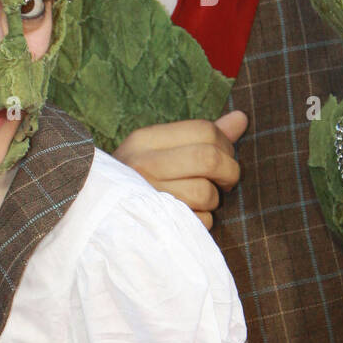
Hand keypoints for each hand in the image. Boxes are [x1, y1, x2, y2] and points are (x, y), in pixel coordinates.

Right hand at [112, 111, 247, 228]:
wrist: (101, 214)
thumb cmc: (142, 177)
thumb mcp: (163, 149)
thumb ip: (204, 135)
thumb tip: (242, 117)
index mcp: (144, 140)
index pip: (204, 130)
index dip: (226, 144)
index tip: (225, 157)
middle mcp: (141, 164)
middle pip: (208, 158)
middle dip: (229, 172)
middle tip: (226, 181)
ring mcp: (146, 196)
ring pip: (205, 193)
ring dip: (214, 200)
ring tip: (200, 199)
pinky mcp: (154, 225)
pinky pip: (200, 222)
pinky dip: (203, 221)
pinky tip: (190, 217)